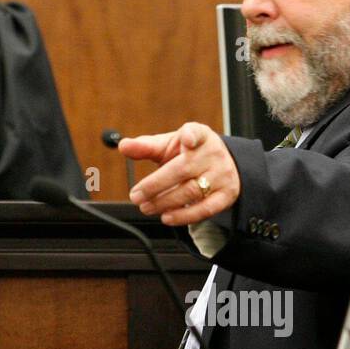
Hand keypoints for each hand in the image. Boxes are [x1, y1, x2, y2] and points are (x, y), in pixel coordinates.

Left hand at [119, 122, 240, 225]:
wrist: (218, 166)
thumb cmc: (188, 154)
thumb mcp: (168, 146)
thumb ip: (145, 146)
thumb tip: (123, 146)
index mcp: (199, 135)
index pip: (197, 132)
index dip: (191, 136)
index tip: (186, 139)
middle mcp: (213, 153)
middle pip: (183, 169)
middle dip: (156, 184)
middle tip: (136, 196)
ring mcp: (222, 174)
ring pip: (192, 191)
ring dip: (165, 202)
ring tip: (146, 206)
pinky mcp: (226, 195)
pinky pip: (205, 209)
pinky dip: (184, 216)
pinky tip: (167, 217)